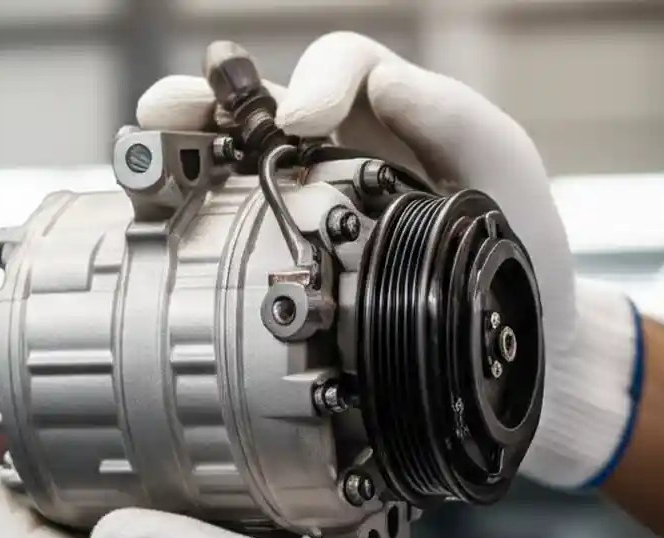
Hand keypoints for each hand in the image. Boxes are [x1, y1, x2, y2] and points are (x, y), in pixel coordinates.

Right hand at [139, 32, 641, 490]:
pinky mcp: (278, 264)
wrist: (517, 346)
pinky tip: (164, 235)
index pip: (337, 66)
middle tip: (169, 116)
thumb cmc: (515, 246)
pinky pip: (225, 236)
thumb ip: (454, 117)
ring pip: (221, 168)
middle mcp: (329, 152)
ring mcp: (296, 208)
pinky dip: (186, 229)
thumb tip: (379, 85)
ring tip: (147, 168)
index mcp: (383, 115)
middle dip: (199, 104)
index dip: (314, 81)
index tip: (305, 123)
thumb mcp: (502, 170)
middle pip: (248, 108)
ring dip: (175, 159)